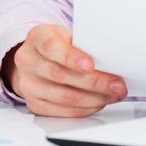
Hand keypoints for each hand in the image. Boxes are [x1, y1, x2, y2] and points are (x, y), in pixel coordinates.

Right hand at [1, 24, 127, 116]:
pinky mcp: (34, 103)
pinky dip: (84, 109)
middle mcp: (28, 61)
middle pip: (60, 75)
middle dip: (94, 82)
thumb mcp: (68, 34)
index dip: (72, 57)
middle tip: (117, 85)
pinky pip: (60, 111)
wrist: (36, 57)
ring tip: (113, 95)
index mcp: (37, 37)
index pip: (51, 46)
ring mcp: (28, 84)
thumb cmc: (59, 43)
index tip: (91, 65)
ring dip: (93, 98)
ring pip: (63, 97)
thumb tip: (112, 58)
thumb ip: (84, 43)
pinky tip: (98, 103)